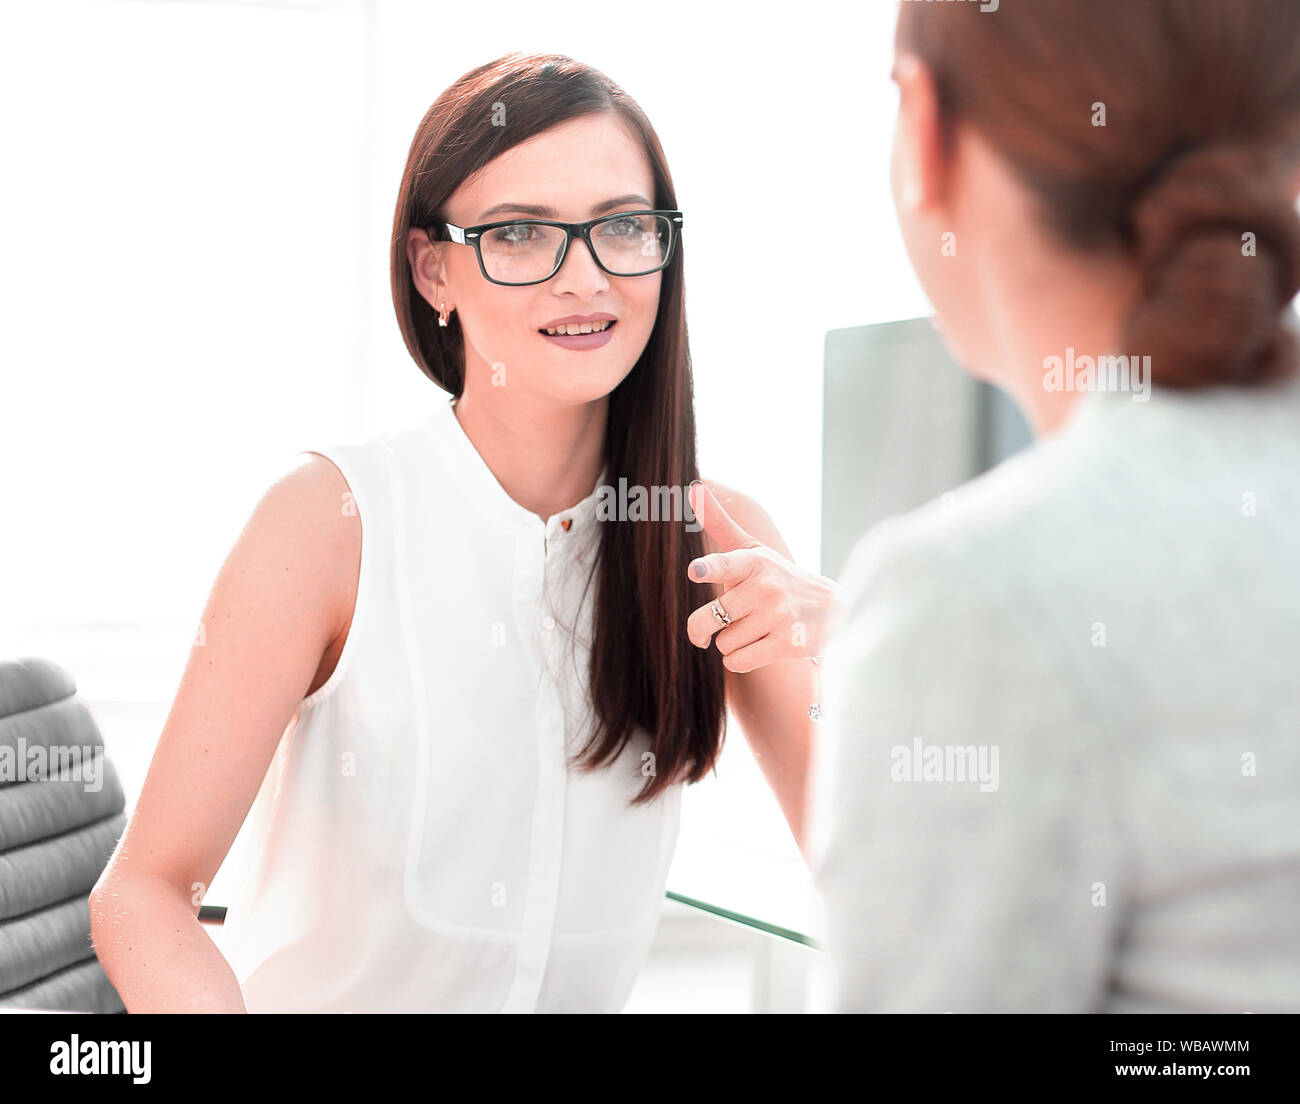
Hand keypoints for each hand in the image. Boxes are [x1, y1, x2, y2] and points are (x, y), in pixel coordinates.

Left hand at [685, 481, 838, 672]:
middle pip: (708, 619)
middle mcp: (766, 587)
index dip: (709, 568)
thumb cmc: (777, 577)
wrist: (831, 609)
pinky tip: (760, 645)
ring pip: (723, 643)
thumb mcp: (752, 548)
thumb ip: (719, 522)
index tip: (695, 570)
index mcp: (753, 561)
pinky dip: (740, 658)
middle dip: (703, 628)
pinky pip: (737, 661)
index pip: (726, 564)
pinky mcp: (788, 644)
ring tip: (756, 628)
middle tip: (715, 624)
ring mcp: (779, 616)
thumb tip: (694, 488)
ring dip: (731, 641)